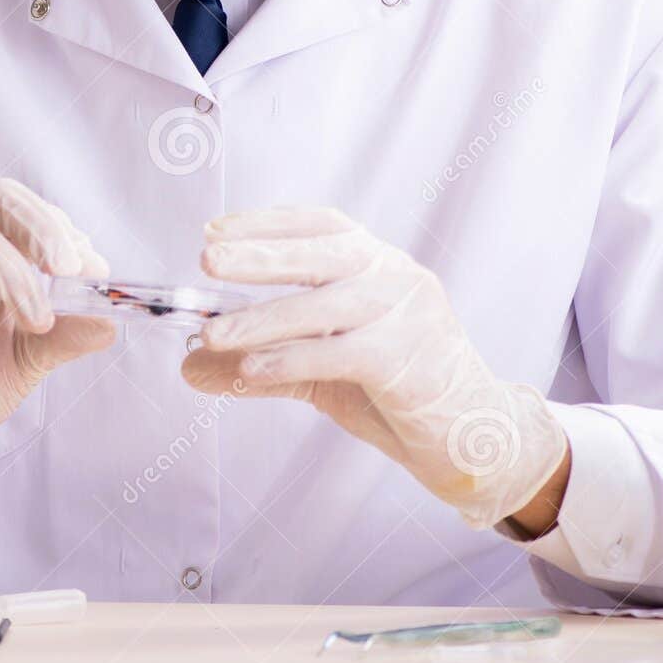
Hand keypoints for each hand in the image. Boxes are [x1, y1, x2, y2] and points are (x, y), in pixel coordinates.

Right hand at [0, 178, 114, 508]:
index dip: (66, 234)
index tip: (95, 272)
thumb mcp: (31, 359)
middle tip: (69, 269)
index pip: (33, 213)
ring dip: (13, 273)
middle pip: (0, 197)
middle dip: (42, 227)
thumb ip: (69, 333)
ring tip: (35, 321)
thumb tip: (112, 319)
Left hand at [181, 207, 568, 529]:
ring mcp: (408, 315)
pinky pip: (342, 352)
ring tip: (214, 333)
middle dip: (262, 254)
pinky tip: (252, 369)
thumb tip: (189, 368)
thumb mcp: (323, 373)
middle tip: (208, 259)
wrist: (472, 439)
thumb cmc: (399, 392)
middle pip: (324, 252)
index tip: (214, 230)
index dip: (268, 223)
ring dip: (264, 318)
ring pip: (326, 306)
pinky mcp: (411, 360)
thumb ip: (263, 366)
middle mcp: (397, 277)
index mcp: (380, 264)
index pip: (323, 226)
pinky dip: (293, 358)